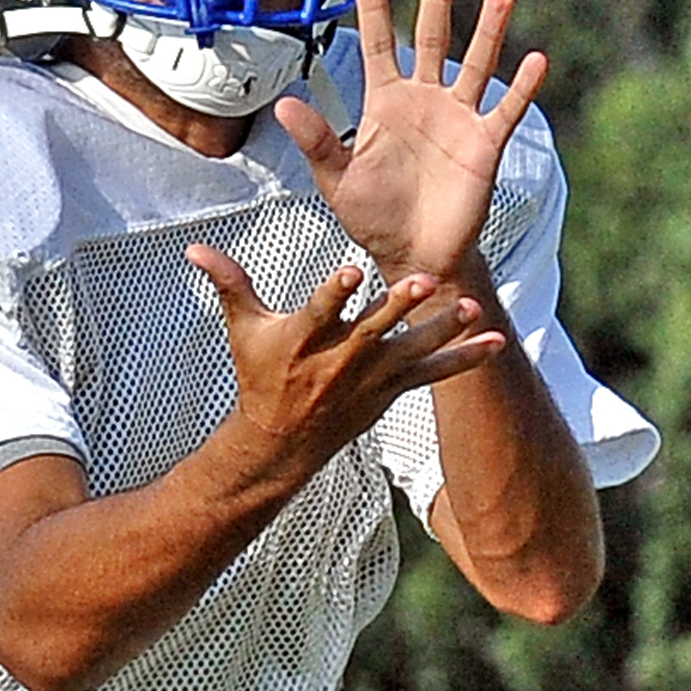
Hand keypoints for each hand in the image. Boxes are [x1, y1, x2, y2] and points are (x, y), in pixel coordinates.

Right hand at [186, 244, 506, 474]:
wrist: (280, 443)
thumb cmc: (261, 377)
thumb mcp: (243, 329)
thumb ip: (229, 283)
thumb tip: (195, 247)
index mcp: (303, 341)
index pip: (319, 312)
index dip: (335, 291)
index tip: (352, 268)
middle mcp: (339, 361)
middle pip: (374, 330)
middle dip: (400, 307)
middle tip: (426, 279)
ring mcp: (369, 379)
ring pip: (411, 351)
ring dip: (443, 331)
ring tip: (472, 307)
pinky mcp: (391, 391)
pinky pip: (434, 375)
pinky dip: (465, 359)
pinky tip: (495, 341)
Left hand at [275, 0, 546, 283]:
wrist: (414, 254)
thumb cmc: (372, 217)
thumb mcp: (337, 179)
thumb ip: (317, 140)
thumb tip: (284, 103)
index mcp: (384, 103)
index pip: (376, 43)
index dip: (372, 6)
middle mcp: (424, 100)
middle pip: (430, 38)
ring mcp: (458, 118)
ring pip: (476, 64)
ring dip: (488, 30)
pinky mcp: (485, 144)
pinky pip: (506, 110)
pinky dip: (522, 87)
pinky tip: (536, 59)